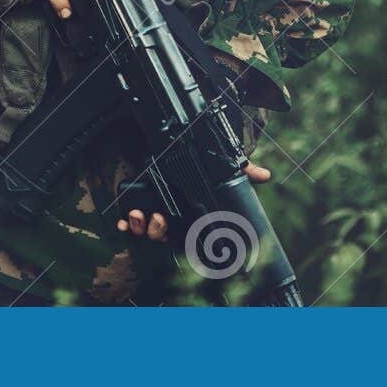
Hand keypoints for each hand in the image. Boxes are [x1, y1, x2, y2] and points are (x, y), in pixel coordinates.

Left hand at [115, 162, 272, 242]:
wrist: (176, 145)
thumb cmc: (200, 162)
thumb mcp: (221, 167)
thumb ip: (243, 171)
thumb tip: (265, 175)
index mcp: (190, 217)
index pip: (187, 237)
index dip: (181, 240)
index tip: (175, 236)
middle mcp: (171, 218)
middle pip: (163, 236)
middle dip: (157, 232)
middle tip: (157, 218)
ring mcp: (153, 212)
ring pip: (146, 231)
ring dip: (140, 227)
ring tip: (138, 215)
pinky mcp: (138, 202)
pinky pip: (130, 222)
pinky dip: (125, 225)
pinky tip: (122, 223)